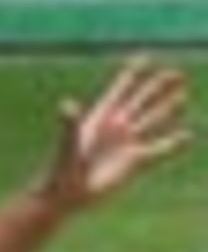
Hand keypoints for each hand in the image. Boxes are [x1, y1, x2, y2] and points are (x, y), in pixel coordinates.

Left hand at [34, 58, 189, 214]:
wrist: (69, 193)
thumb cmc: (62, 167)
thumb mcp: (68, 144)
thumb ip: (70, 125)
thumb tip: (67, 104)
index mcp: (100, 116)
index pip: (120, 89)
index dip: (133, 73)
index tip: (146, 57)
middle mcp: (116, 126)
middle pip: (141, 100)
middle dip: (158, 86)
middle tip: (177, 73)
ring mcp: (127, 142)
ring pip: (152, 120)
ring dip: (168, 108)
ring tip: (183, 95)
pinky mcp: (135, 161)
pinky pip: (159, 149)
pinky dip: (174, 142)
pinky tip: (188, 135)